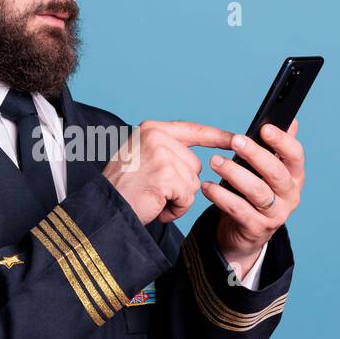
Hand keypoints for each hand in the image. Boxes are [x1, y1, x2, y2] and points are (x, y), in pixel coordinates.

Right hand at [102, 120, 234, 224]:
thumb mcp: (141, 158)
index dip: (216, 136)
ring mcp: (162, 155)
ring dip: (178, 198)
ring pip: (193, 182)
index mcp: (151, 129)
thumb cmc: (121, 189)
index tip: (236, 138)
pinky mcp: (167, 175)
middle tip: (154, 191)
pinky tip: (156, 206)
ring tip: (153, 198)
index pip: (193, 130)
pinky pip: (188, 197)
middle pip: (195, 164)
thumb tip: (196, 159)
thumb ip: (166, 151)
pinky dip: (176, 209)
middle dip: (181, 184)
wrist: (103, 209)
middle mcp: (157, 137)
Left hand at [201, 119, 304, 274]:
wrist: (244, 233)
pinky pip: (238, 210)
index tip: (264, 128)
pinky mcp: (257, 229)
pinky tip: (207, 186)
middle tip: (235, 141)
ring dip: (234, 173)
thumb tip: (292, 119)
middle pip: (276, 172)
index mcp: (294, 176)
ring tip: (214, 161)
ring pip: (257, 191)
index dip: (282, 141)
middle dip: (256, 155)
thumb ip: (276, 148)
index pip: (296, 155)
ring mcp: (276, 215)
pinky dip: (221, 196)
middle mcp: (290, 195)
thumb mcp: (267, 171)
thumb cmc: (255, 194)